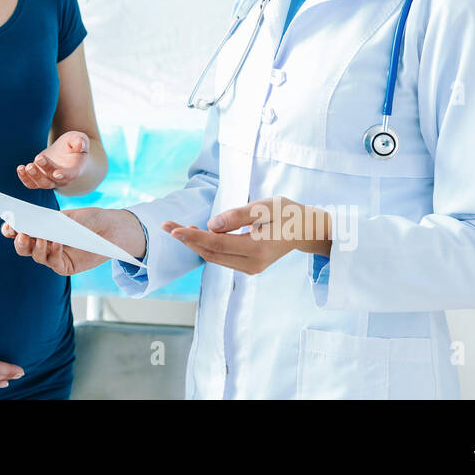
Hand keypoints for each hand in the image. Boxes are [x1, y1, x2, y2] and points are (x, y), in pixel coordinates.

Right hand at [1, 206, 143, 275]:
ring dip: (36, 247)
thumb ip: (48, 222)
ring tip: (40, 238)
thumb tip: (30, 225)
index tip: (8, 224)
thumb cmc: (86, 219)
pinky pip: (54, 262)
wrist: (109, 227)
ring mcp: (53, 257)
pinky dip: (54, 252)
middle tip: (22, 233)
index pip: (18, 231)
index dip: (10, 229)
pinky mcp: (64, 267)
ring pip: (36, 256)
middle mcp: (43, 244)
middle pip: (23, 247)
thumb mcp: (66, 216)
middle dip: (20, 241)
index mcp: (39, 229)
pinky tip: (57, 242)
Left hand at [16, 130, 89, 189]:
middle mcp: (62, 178)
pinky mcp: (40, 178)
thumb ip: (80, 141)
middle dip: (44, 170)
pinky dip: (25, 178)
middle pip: (52, 180)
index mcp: (75, 170)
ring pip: (41, 183)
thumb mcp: (79, 138)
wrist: (67, 152)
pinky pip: (32, 183)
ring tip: (26, 166)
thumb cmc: (74, 144)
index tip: (56, 173)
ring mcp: (51, 180)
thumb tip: (80, 144)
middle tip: (38, 158)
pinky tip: (20, 168)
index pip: (70, 175)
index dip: (64, 175)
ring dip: (33, 176)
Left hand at [163, 196, 332, 274]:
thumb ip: (238, 215)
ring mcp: (251, 268)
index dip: (192, 237)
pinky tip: (198, 234)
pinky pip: (222, 257)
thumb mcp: (266, 206)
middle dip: (188, 240)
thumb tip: (211, 224)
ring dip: (196, 243)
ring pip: (215, 257)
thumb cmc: (288, 213)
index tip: (172, 229)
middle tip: (168, 225)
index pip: (216, 244)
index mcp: (257, 249)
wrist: (307, 229)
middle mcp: (253, 264)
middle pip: (211, 253)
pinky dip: (208, 247)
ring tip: (180, 228)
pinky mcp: (250, 267)